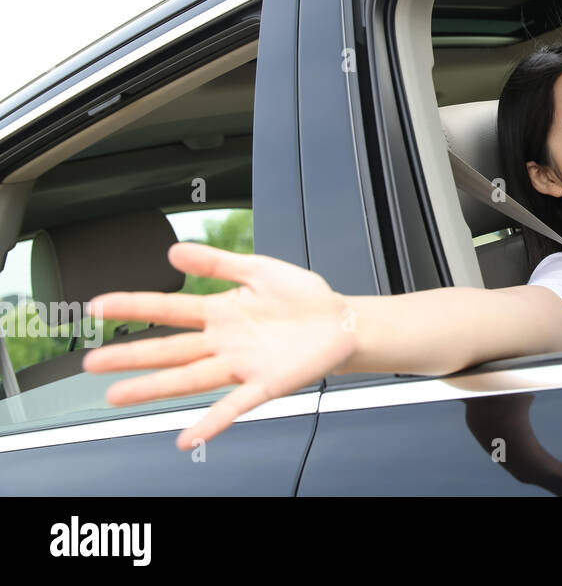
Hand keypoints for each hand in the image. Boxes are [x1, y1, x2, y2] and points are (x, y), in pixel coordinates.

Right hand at [82, 242, 357, 451]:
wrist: (342, 321)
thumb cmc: (303, 297)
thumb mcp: (259, 269)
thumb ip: (218, 262)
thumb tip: (175, 252)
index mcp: (219, 312)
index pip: (168, 309)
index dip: (133, 307)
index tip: (98, 307)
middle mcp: (223, 342)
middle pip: (169, 350)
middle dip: (130, 355)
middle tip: (91, 362)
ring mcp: (240, 365)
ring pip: (189, 379)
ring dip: (154, 388)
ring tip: (116, 396)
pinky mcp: (264, 384)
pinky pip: (233, 406)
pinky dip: (211, 423)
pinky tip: (188, 438)